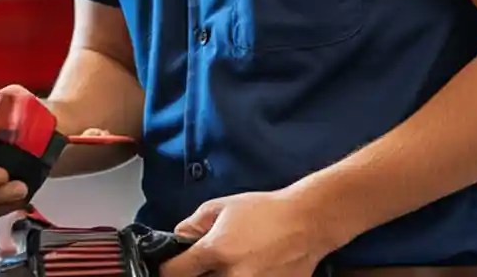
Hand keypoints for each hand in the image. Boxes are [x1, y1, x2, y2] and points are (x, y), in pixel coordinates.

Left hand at [158, 190, 337, 276]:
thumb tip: (177, 240)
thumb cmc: (266, 211)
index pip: (174, 273)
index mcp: (216, 250)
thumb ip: (193, 225)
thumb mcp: (222, 207)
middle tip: (204, 266)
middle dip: (197, 275)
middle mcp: (231, 276)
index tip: (174, 267)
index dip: (169, 269)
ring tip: (233, 266)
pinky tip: (251, 270)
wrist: (307, 222)